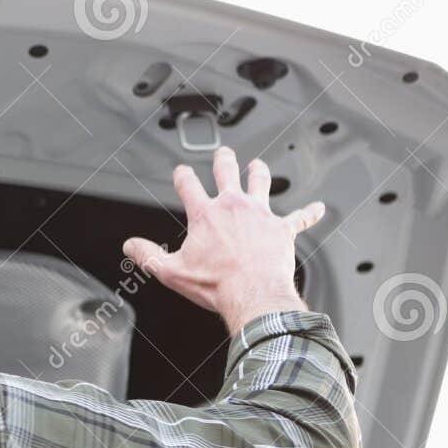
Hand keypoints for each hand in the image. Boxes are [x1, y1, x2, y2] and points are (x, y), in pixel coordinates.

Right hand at [122, 147, 324, 334]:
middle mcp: (234, 207)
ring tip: (258, 166)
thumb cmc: (215, 284)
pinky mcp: (282, 229)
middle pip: (227, 173)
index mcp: (206, 215)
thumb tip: (129, 246)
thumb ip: (147, 255)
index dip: (183, 176)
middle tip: (223, 154)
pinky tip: (319, 207)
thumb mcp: (170, 272)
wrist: (252, 294)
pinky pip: (299, 218)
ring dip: (259, 173)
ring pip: (261, 183)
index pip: (189, 186)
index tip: (181, 171)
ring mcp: (261, 215)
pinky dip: (309, 213)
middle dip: (224, 161)